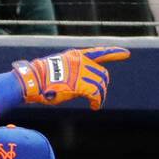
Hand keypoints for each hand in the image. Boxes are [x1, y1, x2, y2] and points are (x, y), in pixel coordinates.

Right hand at [12, 46, 130, 111]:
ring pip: (101, 85)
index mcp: (76, 56)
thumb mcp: (57, 68)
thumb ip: (70, 72)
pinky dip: (97, 102)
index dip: (114, 52)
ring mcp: (81, 73)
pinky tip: (94, 106)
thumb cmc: (40, 79)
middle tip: (97, 97)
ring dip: (100, 96)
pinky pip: (96, 94)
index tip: (126, 53)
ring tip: (95, 103)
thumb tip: (75, 84)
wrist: (32, 81)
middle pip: (102, 74)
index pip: (99, 52)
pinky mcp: (80, 85)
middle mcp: (81, 62)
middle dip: (102, 85)